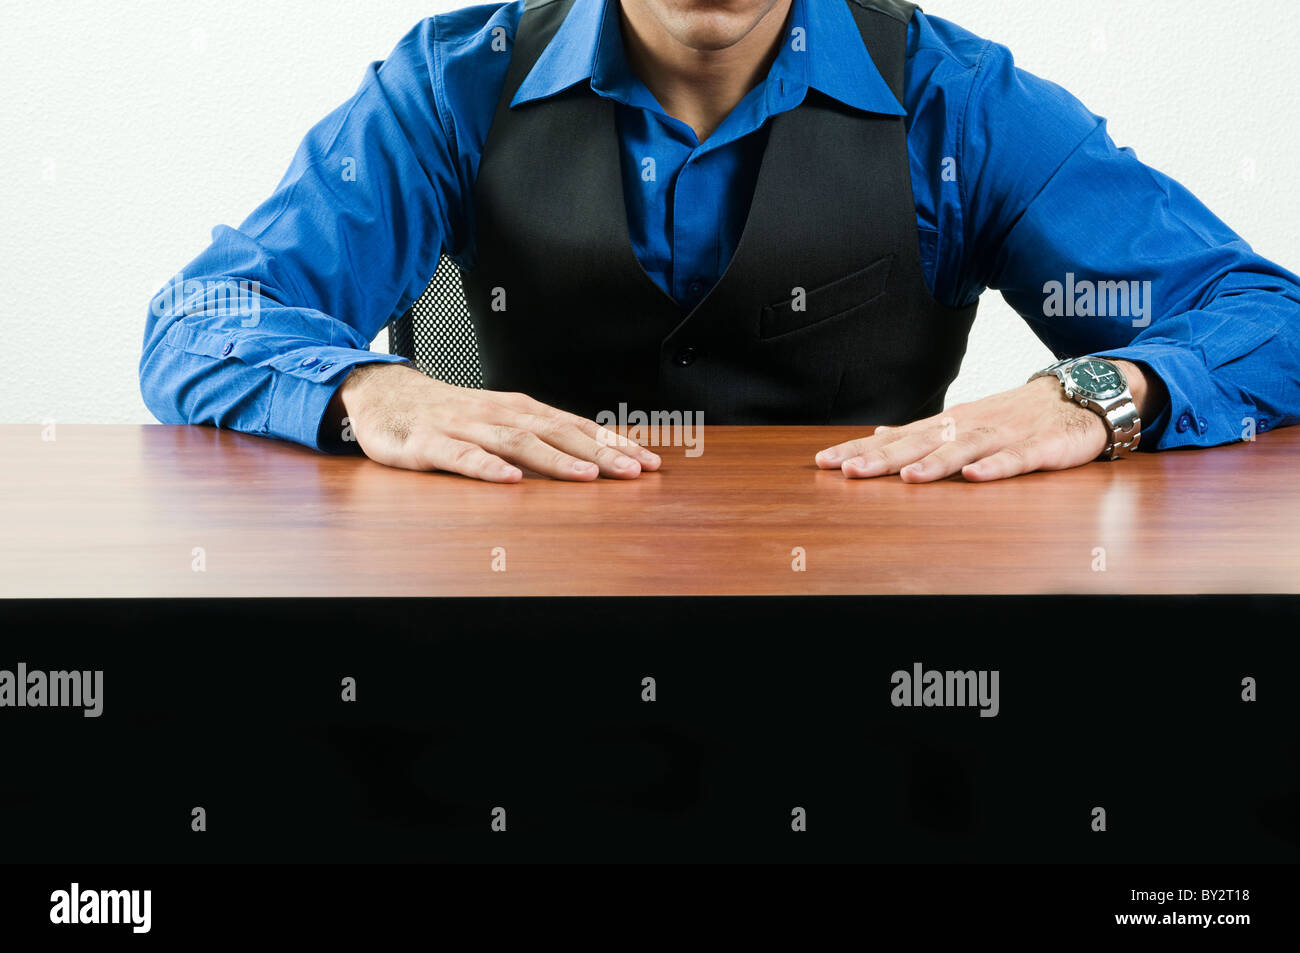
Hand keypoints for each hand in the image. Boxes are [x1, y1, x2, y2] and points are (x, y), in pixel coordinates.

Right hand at [330, 363, 659, 481]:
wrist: (383, 394)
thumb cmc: (447, 414)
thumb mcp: (497, 419)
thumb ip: (537, 435)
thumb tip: (590, 455)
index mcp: (519, 410)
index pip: (576, 426)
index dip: (613, 443)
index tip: (648, 461)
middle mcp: (498, 414)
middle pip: (557, 433)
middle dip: (600, 453)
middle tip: (635, 471)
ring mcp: (464, 427)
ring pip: (518, 443)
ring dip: (556, 460)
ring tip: (588, 477)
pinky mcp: (429, 444)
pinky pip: (461, 457)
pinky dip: (487, 468)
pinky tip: (509, 480)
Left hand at [814, 360, 1158, 482]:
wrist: (1081, 395)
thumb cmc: (1015, 414)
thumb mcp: (963, 421)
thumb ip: (921, 433)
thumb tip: (878, 434)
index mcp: (948, 424)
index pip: (895, 438)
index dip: (859, 450)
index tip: (823, 462)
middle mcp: (969, 427)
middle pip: (920, 443)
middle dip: (883, 459)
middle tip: (847, 472)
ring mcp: (1005, 436)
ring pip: (965, 450)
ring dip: (935, 464)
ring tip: (907, 479)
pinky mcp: (1041, 448)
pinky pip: (1017, 459)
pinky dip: (996, 468)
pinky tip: (975, 478)